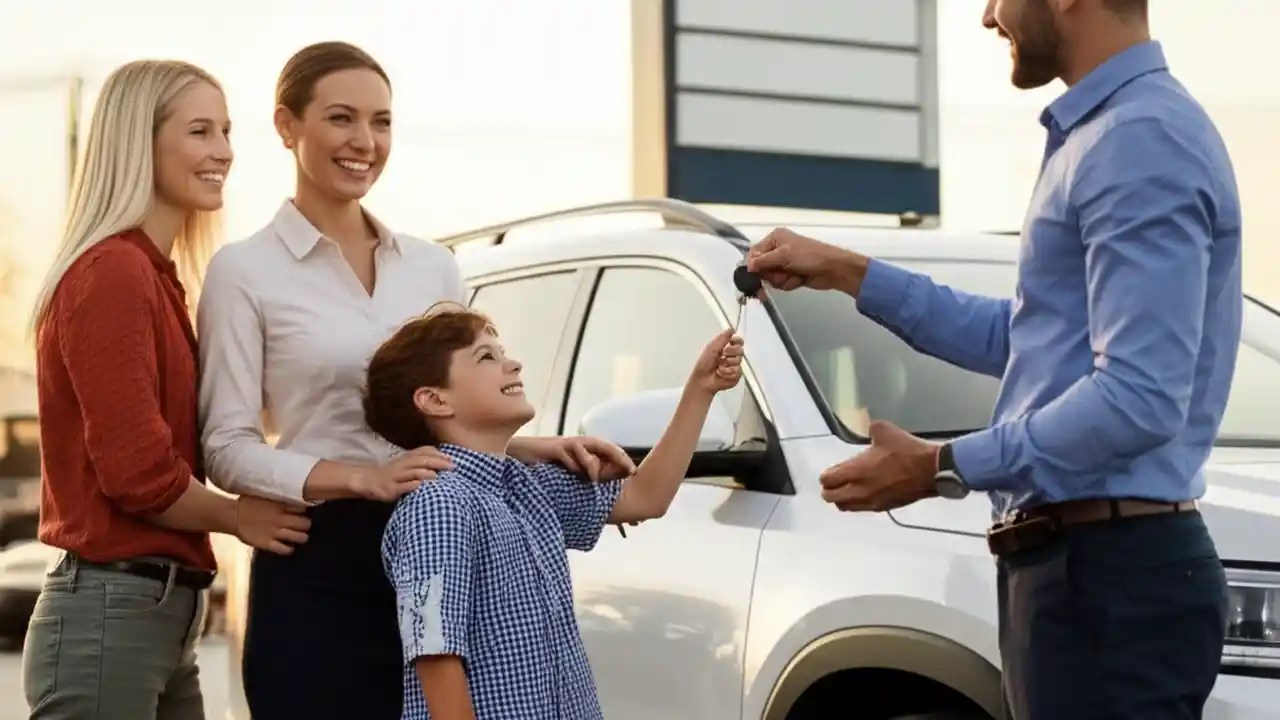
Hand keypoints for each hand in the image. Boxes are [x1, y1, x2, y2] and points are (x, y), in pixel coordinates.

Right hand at [234, 496, 311, 554]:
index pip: (302, 508)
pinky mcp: (267, 543)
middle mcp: (280, 519)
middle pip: (305, 523)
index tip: (304, 512)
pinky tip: (289, 547)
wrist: (232, 515)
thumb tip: (292, 491)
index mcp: (280, 505)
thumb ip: (278, 495)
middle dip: (306, 525)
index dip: (305, 511)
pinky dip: (289, 549)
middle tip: (304, 525)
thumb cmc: (248, 503)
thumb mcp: (264, 494)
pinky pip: (283, 549)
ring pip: (299, 537)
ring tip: (301, 537)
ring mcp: (274, 532)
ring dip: (302, 537)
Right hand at [350, 447, 453, 501]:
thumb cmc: (391, 473)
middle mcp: (402, 465)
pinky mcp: (391, 489)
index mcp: (406, 458)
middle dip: (437, 462)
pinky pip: (403, 486)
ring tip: (438, 476)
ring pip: (413, 472)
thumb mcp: (404, 464)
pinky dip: (413, 485)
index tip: (451, 458)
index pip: (423, 451)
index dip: (437, 453)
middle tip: (452, 466)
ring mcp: (396, 477)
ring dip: (426, 473)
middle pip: (421, 460)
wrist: (367, 480)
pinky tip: (421, 486)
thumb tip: (442, 459)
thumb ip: (419, 461)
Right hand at [509, 436, 635, 481]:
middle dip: (619, 458)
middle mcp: (578, 442)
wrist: (520, 454)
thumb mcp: (568, 468)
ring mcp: (566, 444)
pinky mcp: (554, 448)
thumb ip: (584, 471)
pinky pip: (569, 457)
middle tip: (630, 471)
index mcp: (584, 446)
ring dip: (594, 468)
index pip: (609, 449)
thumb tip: (602, 483)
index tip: (633, 472)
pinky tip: (574, 474)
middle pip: (605, 446)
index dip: (622, 459)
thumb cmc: (546, 463)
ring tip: (595, 480)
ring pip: (589, 452)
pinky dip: (574, 467)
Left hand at [689, 329, 743, 394]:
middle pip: (740, 350)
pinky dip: (727, 372)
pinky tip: (721, 374)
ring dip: (727, 364)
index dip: (738, 341)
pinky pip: (737, 372)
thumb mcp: (711, 348)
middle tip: (722, 355)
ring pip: (739, 361)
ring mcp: (734, 367)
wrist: (703, 379)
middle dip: (731, 352)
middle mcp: (731, 357)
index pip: (738, 341)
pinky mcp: (736, 376)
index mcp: (726, 348)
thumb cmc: (704, 364)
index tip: (733, 341)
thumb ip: (722, 338)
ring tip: (719, 367)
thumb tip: (730, 329)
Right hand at [745, 227, 867, 294]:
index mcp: (775, 238)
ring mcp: (785, 263)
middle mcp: (778, 249)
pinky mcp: (791, 275)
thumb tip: (746, 267)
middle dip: (771, 275)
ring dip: (782, 280)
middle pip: (761, 268)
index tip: (754, 276)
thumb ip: (763, 262)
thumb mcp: (784, 256)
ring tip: (795, 275)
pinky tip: (799, 279)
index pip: (754, 254)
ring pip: (771, 278)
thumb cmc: (809, 256)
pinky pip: (781, 283)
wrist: (833, 269)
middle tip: (781, 276)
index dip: (754, 266)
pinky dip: (789, 283)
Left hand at [819, 420, 939, 511]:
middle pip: (831, 498)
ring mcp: (871, 502)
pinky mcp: (884, 507)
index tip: (830, 471)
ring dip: (842, 498)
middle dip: (830, 489)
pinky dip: (858, 502)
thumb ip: (870, 429)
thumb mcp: (884, 431)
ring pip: (845, 506)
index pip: (827, 481)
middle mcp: (859, 490)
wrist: (930, 471)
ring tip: (848, 488)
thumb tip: (868, 428)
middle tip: (835, 482)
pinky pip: (862, 508)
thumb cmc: (906, 450)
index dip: (826, 476)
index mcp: (856, 471)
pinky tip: (865, 492)